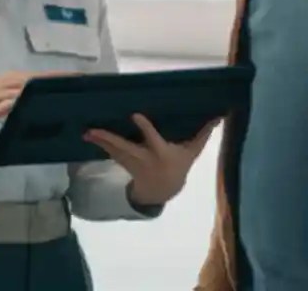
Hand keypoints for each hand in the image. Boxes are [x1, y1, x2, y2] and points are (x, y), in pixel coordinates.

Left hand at [84, 114, 219, 206]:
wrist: (162, 191)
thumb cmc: (179, 166)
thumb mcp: (192, 153)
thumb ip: (203, 134)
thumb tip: (220, 115)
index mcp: (161, 153)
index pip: (152, 139)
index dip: (144, 128)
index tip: (134, 115)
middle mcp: (144, 158)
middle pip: (124, 148)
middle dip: (109, 140)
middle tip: (93, 131)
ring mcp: (132, 162)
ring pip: (113, 150)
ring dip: (100, 141)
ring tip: (87, 132)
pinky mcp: (124, 163)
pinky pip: (111, 153)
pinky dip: (101, 144)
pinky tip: (90, 136)